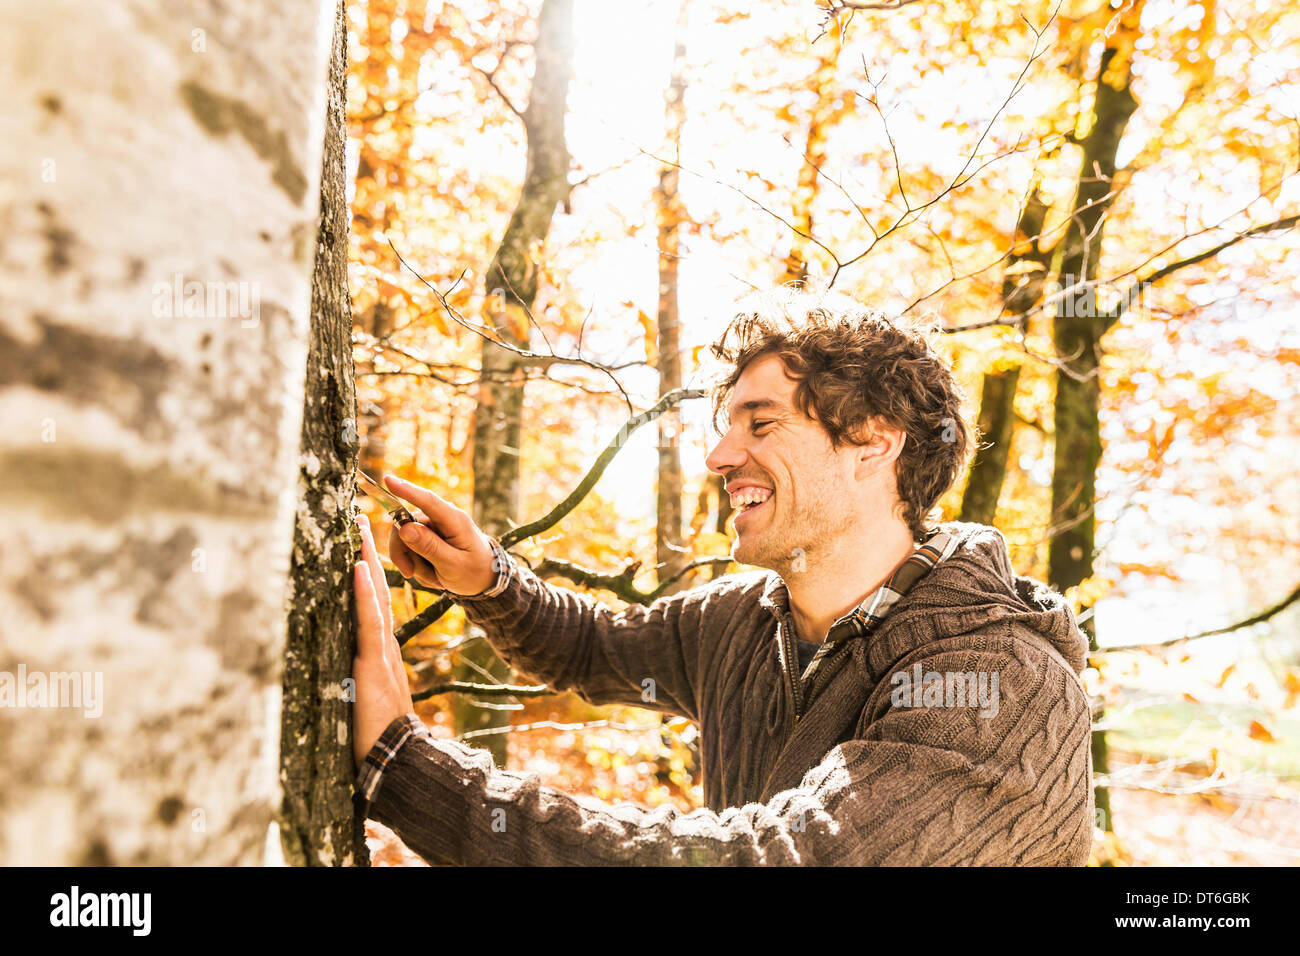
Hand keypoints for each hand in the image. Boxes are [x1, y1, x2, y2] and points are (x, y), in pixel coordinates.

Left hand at [352, 512, 413, 769]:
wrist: (395, 758)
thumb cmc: (375, 736)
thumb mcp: (360, 699)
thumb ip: (353, 678)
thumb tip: (334, 666)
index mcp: (381, 652)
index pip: (373, 603)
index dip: (367, 572)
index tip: (359, 542)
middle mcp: (384, 645)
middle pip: (375, 590)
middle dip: (367, 553)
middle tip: (360, 518)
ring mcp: (381, 651)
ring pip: (374, 596)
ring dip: (366, 560)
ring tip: (360, 528)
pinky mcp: (375, 662)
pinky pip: (370, 621)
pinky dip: (364, 592)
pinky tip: (359, 567)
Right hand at [382, 474, 496, 596]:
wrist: (485, 578)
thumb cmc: (474, 571)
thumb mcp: (453, 565)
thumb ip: (429, 547)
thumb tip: (404, 528)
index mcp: (455, 520)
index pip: (428, 501)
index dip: (407, 490)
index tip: (388, 479)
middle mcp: (442, 517)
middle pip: (405, 526)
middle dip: (404, 553)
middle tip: (410, 573)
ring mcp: (434, 525)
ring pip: (404, 540)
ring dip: (414, 563)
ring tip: (435, 576)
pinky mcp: (429, 534)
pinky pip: (410, 548)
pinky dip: (417, 565)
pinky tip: (434, 573)